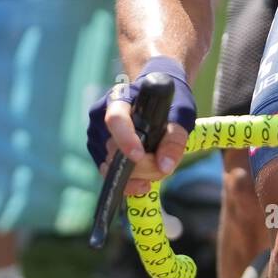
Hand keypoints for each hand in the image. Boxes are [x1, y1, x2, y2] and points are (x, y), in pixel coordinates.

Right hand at [87, 59, 196, 195]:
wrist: (157, 101)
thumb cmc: (169, 104)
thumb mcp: (181, 116)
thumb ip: (175, 139)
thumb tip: (164, 167)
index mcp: (120, 98)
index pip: (116, 119)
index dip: (125, 140)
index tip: (139, 156)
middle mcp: (101, 116)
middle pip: (115, 151)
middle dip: (142, 166)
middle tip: (164, 166)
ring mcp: (96, 135)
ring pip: (112, 166)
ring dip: (139, 174)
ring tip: (157, 165)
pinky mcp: (96, 152)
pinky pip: (111, 173)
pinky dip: (131, 179)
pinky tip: (146, 173)